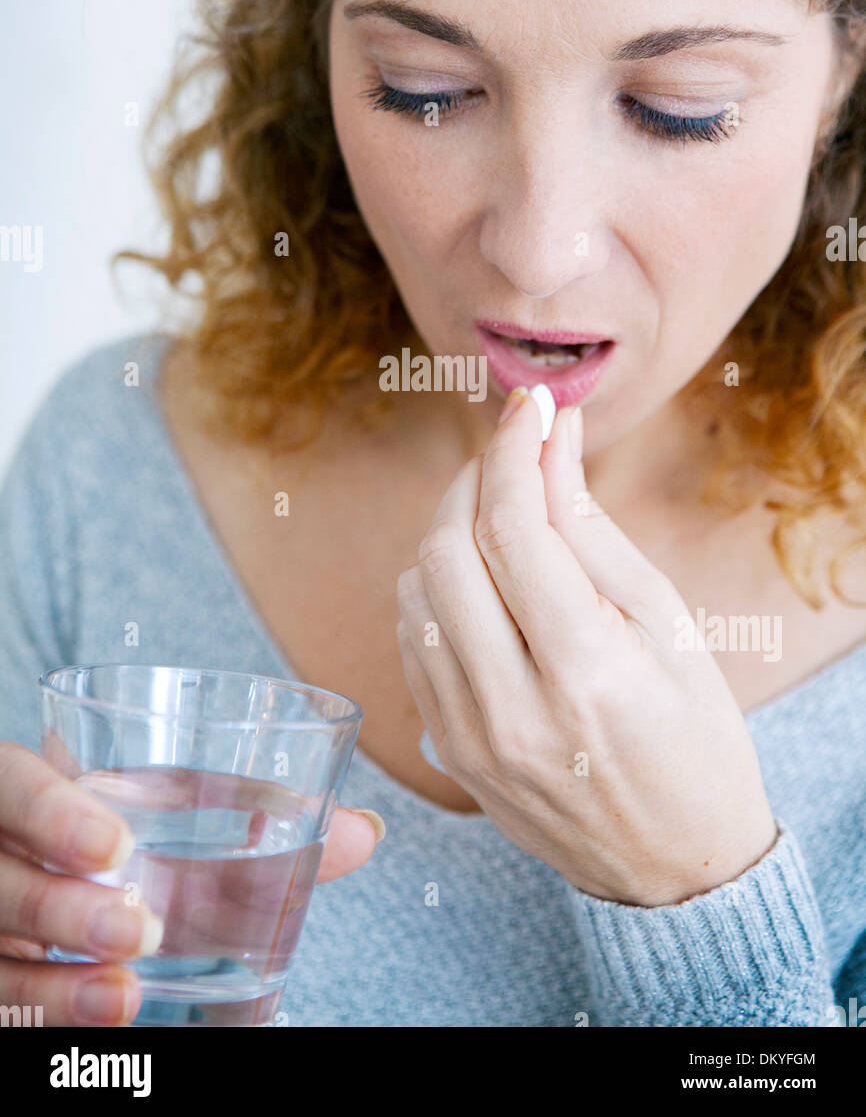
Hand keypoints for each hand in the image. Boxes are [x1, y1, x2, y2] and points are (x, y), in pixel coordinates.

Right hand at [0, 742, 381, 1023]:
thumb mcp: (174, 815)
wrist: (64, 872)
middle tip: (142, 930)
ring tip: (124, 999)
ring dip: (58, 988)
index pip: (11, 787)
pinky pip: (5, 1011)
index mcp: (20, 790)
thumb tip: (369, 832)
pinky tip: (104, 1029)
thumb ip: (261, 819)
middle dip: (62, 912)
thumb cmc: (128, 834)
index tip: (116, 847)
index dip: (51, 814)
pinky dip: (50, 1022)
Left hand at [396, 389, 776, 905]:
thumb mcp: (667, 625)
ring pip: (415, 594)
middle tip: (511, 456)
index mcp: (586, 673)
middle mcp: (512, 710)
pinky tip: (479, 581)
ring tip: (500, 520)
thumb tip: (550, 442)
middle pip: (446, 553)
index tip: (530, 408)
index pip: (515, 529)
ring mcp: (468, 738)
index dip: (514, 451)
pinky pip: (413, 642)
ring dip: (448, 534)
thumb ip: (593, 530)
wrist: (677, 867)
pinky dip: (435, 591)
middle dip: (472, 481)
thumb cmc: (694, 738)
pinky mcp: (447, 751)